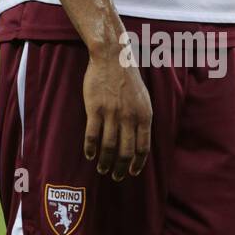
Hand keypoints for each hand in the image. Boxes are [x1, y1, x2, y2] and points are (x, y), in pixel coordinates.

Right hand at [82, 50, 152, 179]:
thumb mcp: (144, 99)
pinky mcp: (95, 108)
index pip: (143, 147)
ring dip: (105, 162)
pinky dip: (90, 148)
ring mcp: (112, 113)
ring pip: (109, 146)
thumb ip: (142, 119)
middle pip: (126, 151)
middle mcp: (130, 117)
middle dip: (121, 168)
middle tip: (116, 176)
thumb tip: (140, 141)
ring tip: (102, 169)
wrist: (112, 58)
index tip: (133, 172)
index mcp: (144, 115)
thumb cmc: (128, 79)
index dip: (138, 163)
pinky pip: (92, 134)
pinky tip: (89, 155)